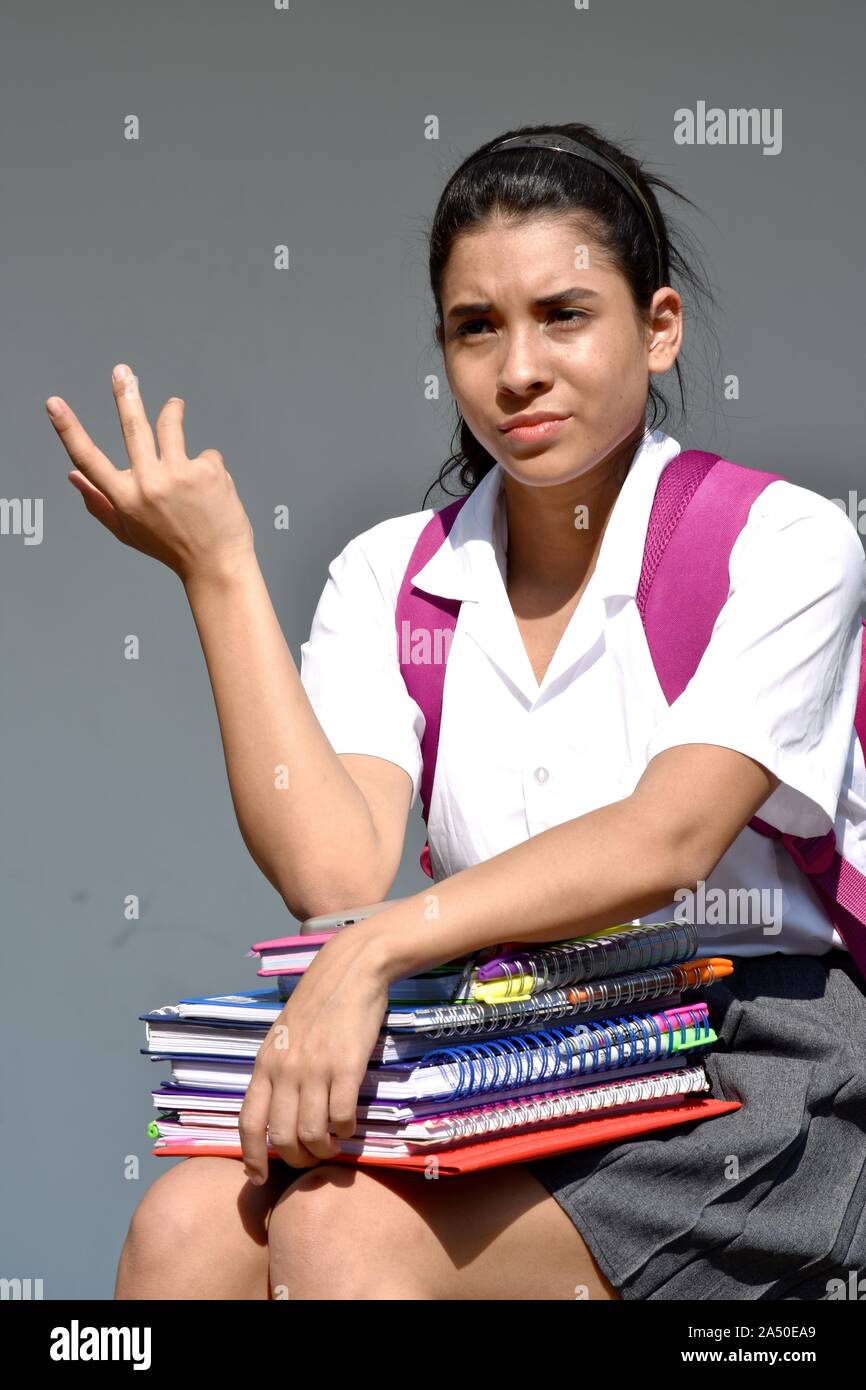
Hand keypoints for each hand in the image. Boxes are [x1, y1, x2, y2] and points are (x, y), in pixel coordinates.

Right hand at [46, 364, 254, 584]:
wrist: (217, 564)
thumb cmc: (170, 547)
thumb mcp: (128, 532)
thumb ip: (98, 503)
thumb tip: (72, 476)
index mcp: (125, 500)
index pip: (88, 459)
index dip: (68, 430)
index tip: (54, 404)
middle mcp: (149, 485)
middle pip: (132, 427)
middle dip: (125, 394)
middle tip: (123, 371)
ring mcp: (180, 475)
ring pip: (170, 425)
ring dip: (172, 410)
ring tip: (174, 406)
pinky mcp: (208, 470)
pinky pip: (205, 453)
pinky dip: (207, 465)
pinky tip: (211, 487)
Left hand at [239, 925, 390, 1180]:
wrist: (350, 969)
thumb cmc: (319, 1001)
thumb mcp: (285, 1035)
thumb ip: (278, 1069)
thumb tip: (278, 1109)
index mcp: (266, 1063)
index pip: (248, 1122)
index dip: (251, 1157)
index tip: (258, 1178)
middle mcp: (285, 1070)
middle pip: (282, 1137)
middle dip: (297, 1159)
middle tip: (312, 1159)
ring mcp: (315, 1069)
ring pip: (312, 1134)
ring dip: (324, 1150)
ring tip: (333, 1145)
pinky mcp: (346, 1066)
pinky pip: (342, 1116)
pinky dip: (346, 1131)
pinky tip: (350, 1126)